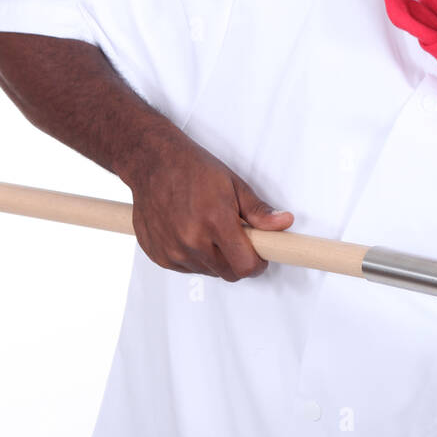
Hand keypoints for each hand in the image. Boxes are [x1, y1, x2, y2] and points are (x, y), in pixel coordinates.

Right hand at [121, 125, 293, 280]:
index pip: (246, 265)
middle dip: (238, 260)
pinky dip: (194, 257)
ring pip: (208, 272)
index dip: (258, 263)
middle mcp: (192, 241)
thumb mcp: (234, 185)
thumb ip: (259, 212)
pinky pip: (187, 268)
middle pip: (229, 273)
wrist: (153, 163)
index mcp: (215, 222)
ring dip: (215, 259)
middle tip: (235, 238)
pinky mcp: (159, 256)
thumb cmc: (193, 169)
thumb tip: (283, 223)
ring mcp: (173, 251)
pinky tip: (191, 233)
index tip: (259, 255)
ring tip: (209, 230)